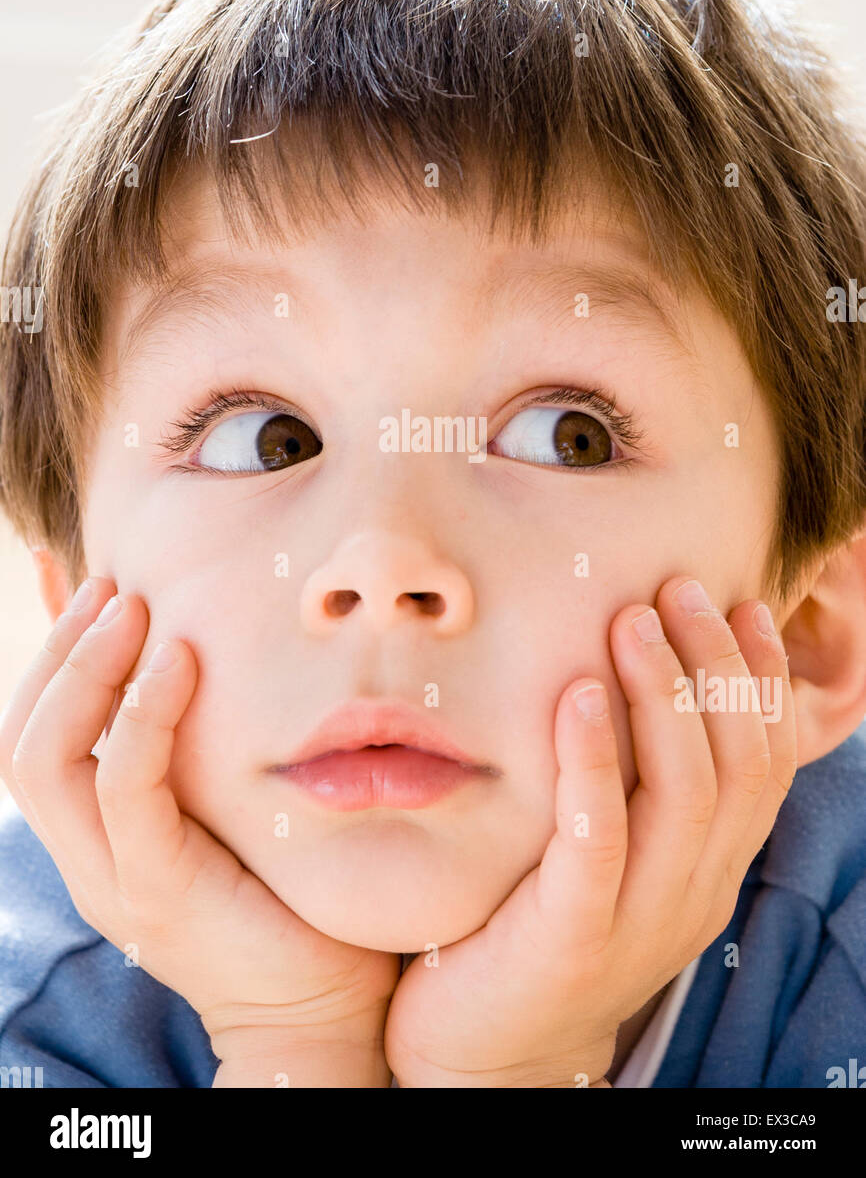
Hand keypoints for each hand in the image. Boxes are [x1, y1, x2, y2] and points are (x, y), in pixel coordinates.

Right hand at [0, 576, 399, 1077]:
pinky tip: (177, 661)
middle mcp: (91, 858)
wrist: (329, 1013)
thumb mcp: (238, 806)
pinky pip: (124, 788)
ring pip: (46, 760)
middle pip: (23, 740)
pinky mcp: (156, 890)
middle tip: (112, 584)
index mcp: (104, 838)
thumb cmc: (299, 899)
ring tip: (128, 606)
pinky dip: (142, 716)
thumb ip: (212, 750)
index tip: (77, 575)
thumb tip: (223, 662)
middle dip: (60, 651)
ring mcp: (113, 878)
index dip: (50, 655)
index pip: (40, 735)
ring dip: (83, 672)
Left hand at [384, 575, 796, 1086]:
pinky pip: (598, 841)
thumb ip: (632, 783)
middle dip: (716, 664)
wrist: (482, 1053)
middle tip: (680, 587)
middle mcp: (691, 892)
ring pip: (684, 793)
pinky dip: (593, 761)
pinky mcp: (571, 938)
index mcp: (707, 868)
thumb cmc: (535, 923)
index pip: (764, 763)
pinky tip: (574, 696)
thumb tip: (628, 672)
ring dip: (663, 694)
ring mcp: (638, 920)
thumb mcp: (605, 852)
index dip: (762, 679)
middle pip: (735, 763)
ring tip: (632, 619)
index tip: (740, 602)